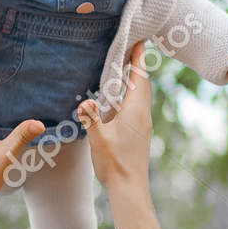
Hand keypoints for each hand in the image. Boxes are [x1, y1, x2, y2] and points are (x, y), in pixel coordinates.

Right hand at [77, 40, 152, 190]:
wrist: (130, 187)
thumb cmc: (115, 164)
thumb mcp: (98, 140)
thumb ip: (91, 120)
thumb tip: (84, 104)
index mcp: (135, 111)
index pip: (139, 78)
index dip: (138, 59)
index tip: (139, 41)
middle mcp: (142, 115)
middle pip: (143, 83)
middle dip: (137, 65)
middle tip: (131, 47)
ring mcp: (142, 124)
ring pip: (141, 95)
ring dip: (135, 79)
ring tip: (126, 67)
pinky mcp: (139, 132)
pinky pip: (137, 105)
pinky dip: (131, 93)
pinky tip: (120, 97)